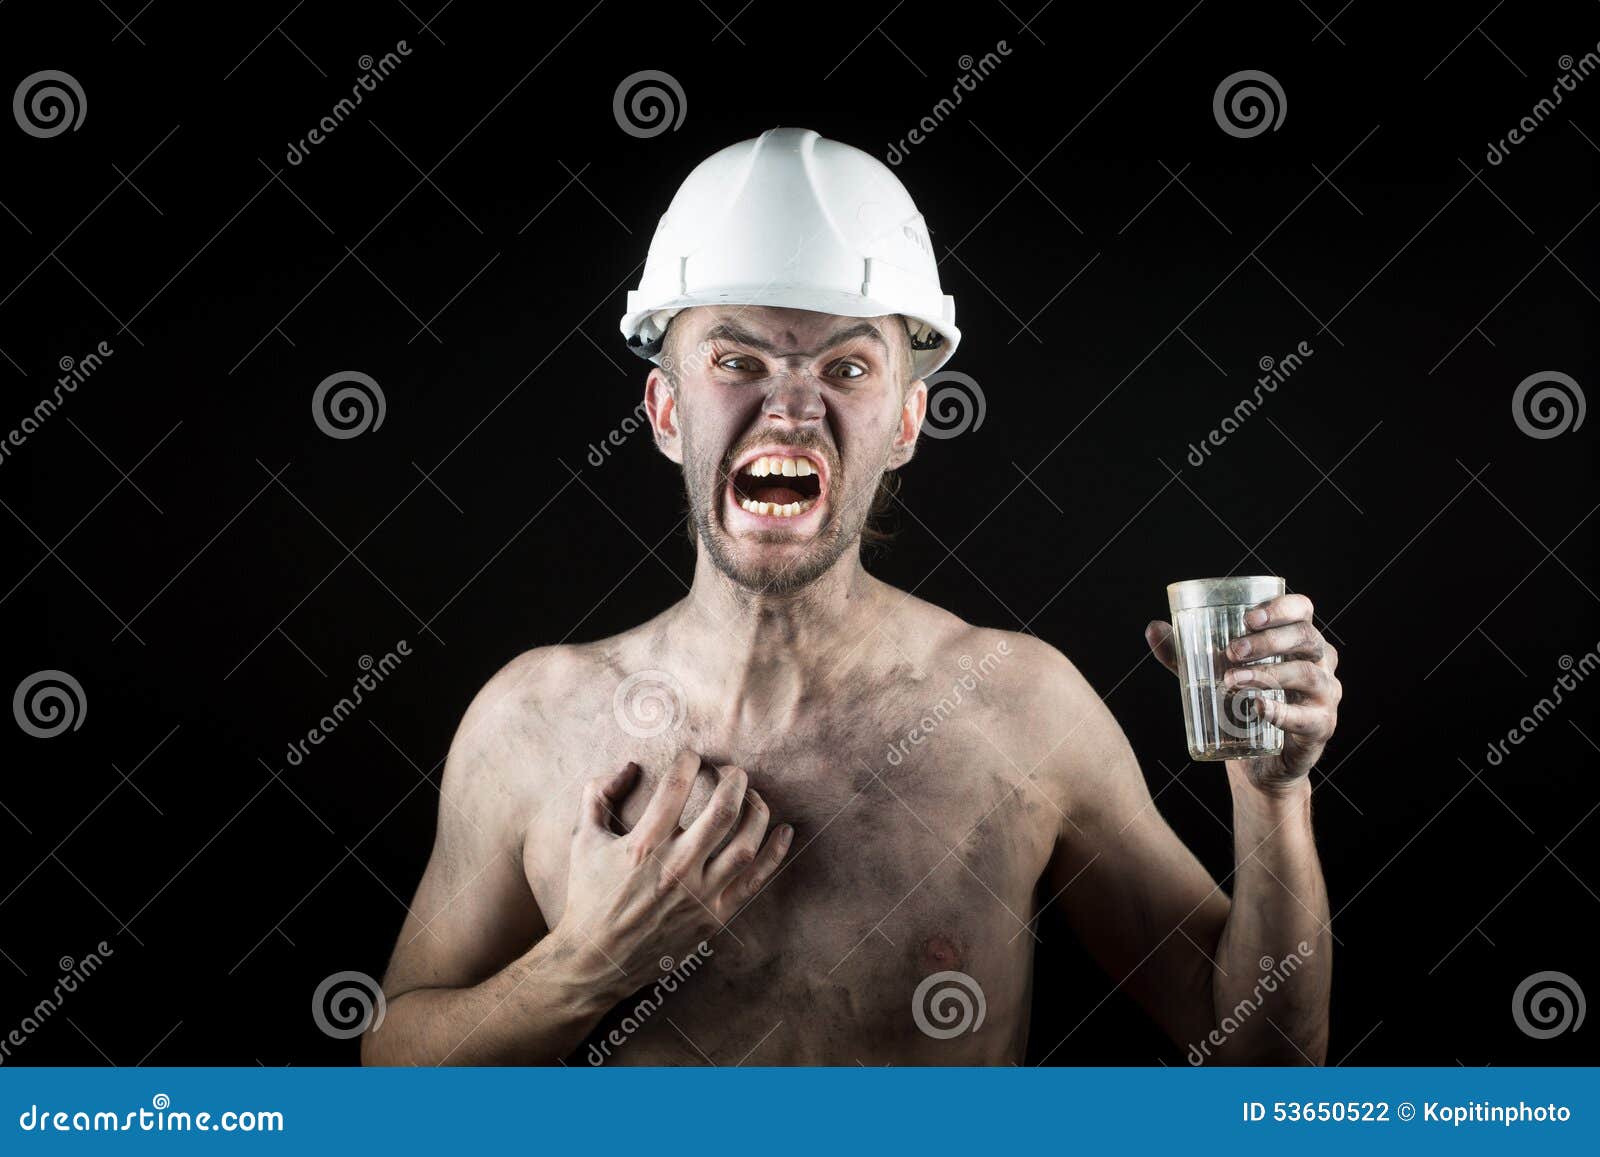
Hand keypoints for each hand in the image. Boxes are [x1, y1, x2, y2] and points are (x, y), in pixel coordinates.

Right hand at [552, 750, 792, 995]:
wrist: (597, 960)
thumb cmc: (589, 896)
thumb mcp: (582, 840)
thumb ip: (598, 795)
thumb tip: (627, 765)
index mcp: (642, 847)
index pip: (676, 788)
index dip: (688, 762)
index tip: (692, 756)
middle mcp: (675, 869)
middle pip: (722, 810)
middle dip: (733, 779)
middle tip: (732, 770)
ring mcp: (699, 896)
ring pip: (746, 843)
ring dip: (757, 811)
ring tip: (752, 795)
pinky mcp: (714, 918)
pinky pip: (755, 881)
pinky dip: (776, 853)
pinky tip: (784, 831)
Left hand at [1145, 592, 1340, 792]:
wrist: (1258, 763)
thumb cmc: (1240, 706)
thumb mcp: (1211, 675)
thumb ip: (1184, 654)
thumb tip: (1153, 629)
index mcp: (1297, 641)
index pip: (1302, 610)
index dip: (1281, 608)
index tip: (1247, 618)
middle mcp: (1320, 663)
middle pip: (1306, 638)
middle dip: (1268, 640)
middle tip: (1231, 651)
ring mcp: (1325, 696)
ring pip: (1306, 675)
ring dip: (1267, 674)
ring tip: (1230, 680)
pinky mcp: (1321, 727)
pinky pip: (1306, 717)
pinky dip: (1281, 711)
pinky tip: (1257, 707)